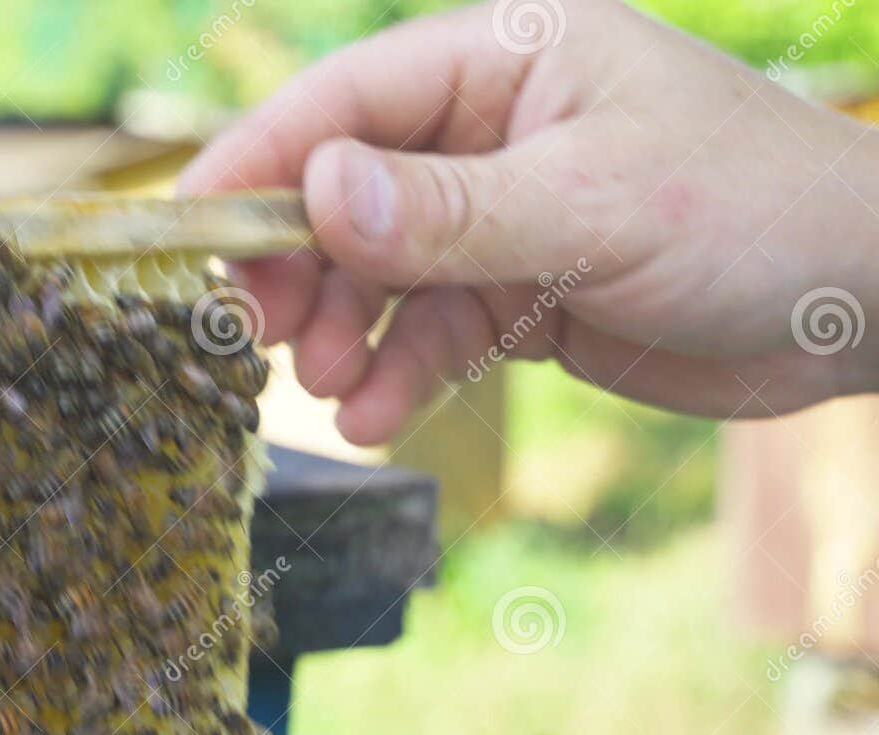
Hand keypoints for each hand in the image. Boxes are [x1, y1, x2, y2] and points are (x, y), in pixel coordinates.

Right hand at [180, 0, 878, 444]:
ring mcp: (498, 214)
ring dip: (343, 335)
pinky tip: (377, 416)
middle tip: (262, 337)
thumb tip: (317, 193)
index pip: (347, 99)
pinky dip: (397, 374)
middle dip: (299, 267)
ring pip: (377, 272)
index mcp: (506, 58)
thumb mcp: (596, 206)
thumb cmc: (756, 213)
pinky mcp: (515, 289)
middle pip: (344, 191)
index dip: (258, 161)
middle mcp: (488, 129)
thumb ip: (451, 211)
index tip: (184, 228)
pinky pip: (426, 329)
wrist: (865, 304)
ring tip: (331, 392)